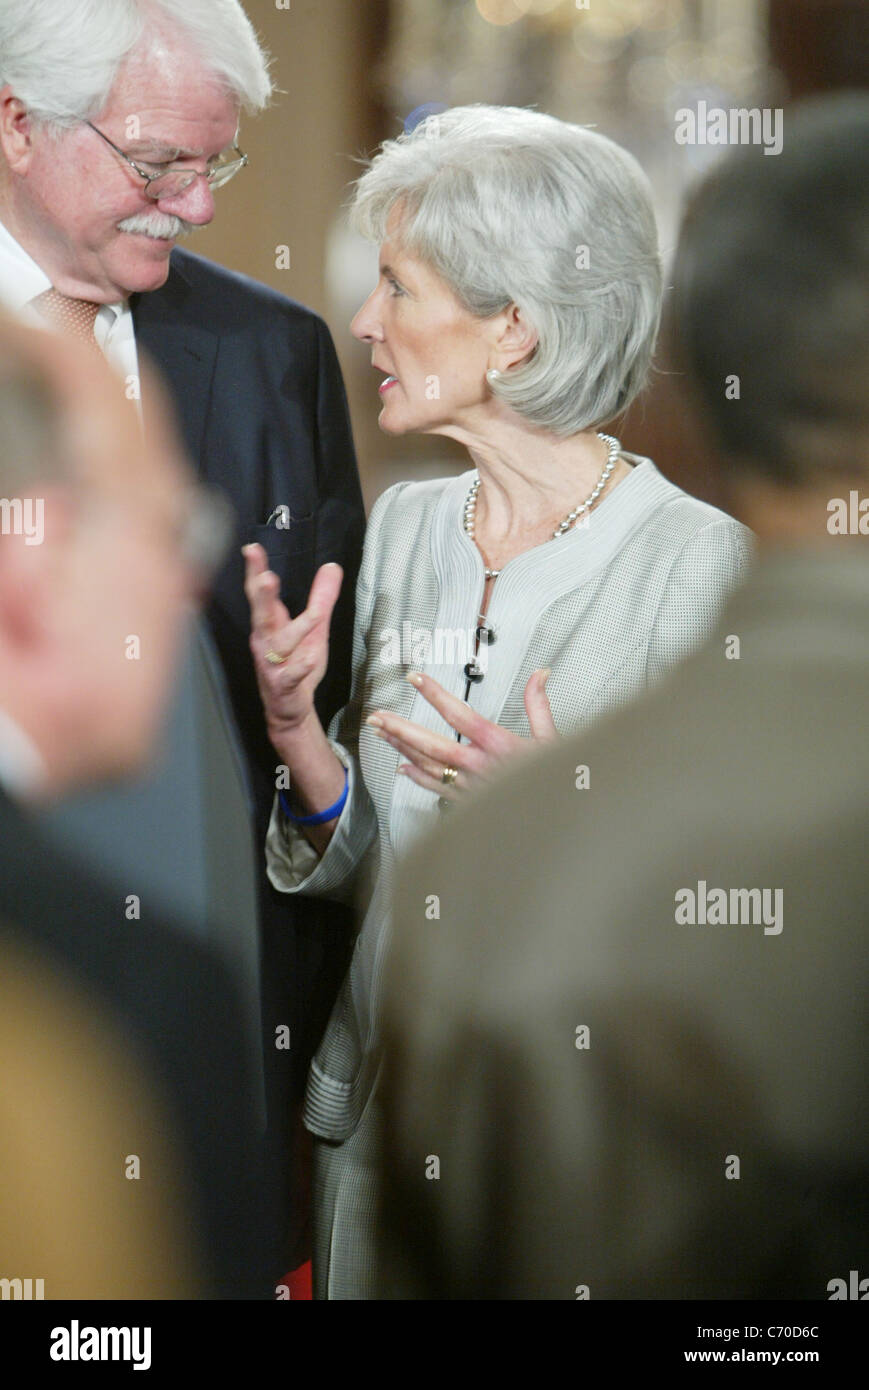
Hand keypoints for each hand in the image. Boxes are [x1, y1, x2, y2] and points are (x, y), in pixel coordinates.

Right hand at [243, 544, 342, 739]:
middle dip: (263, 595)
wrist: (289, 707)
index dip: (255, 571)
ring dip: (296, 629)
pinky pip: (291, 675)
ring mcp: (272, 663)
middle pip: (261, 614)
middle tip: (266, 577)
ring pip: (281, 644)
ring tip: (315, 615)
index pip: (260, 593)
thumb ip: (322, 597)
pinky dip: (300, 667)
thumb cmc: (297, 664)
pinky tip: (310, 659)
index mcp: (271, 623)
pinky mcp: (283, 684)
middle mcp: (266, 641)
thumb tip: (332, 567)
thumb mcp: (315, 627)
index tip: (252, 549)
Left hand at [366, 667, 557, 801]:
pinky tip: (402, 768)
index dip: (434, 694)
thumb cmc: (555, 783)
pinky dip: (416, 777)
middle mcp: (479, 766)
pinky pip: (435, 788)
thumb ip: (538, 705)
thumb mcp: (552, 740)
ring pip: (427, 765)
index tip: (415, 679)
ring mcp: (470, 785)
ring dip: (401, 748)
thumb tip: (539, 675)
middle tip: (377, 716)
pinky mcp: (468, 802)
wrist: (553, 821)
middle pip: (430, 744)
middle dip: (400, 728)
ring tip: (381, 733)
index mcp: (497, 745)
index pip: (458, 714)